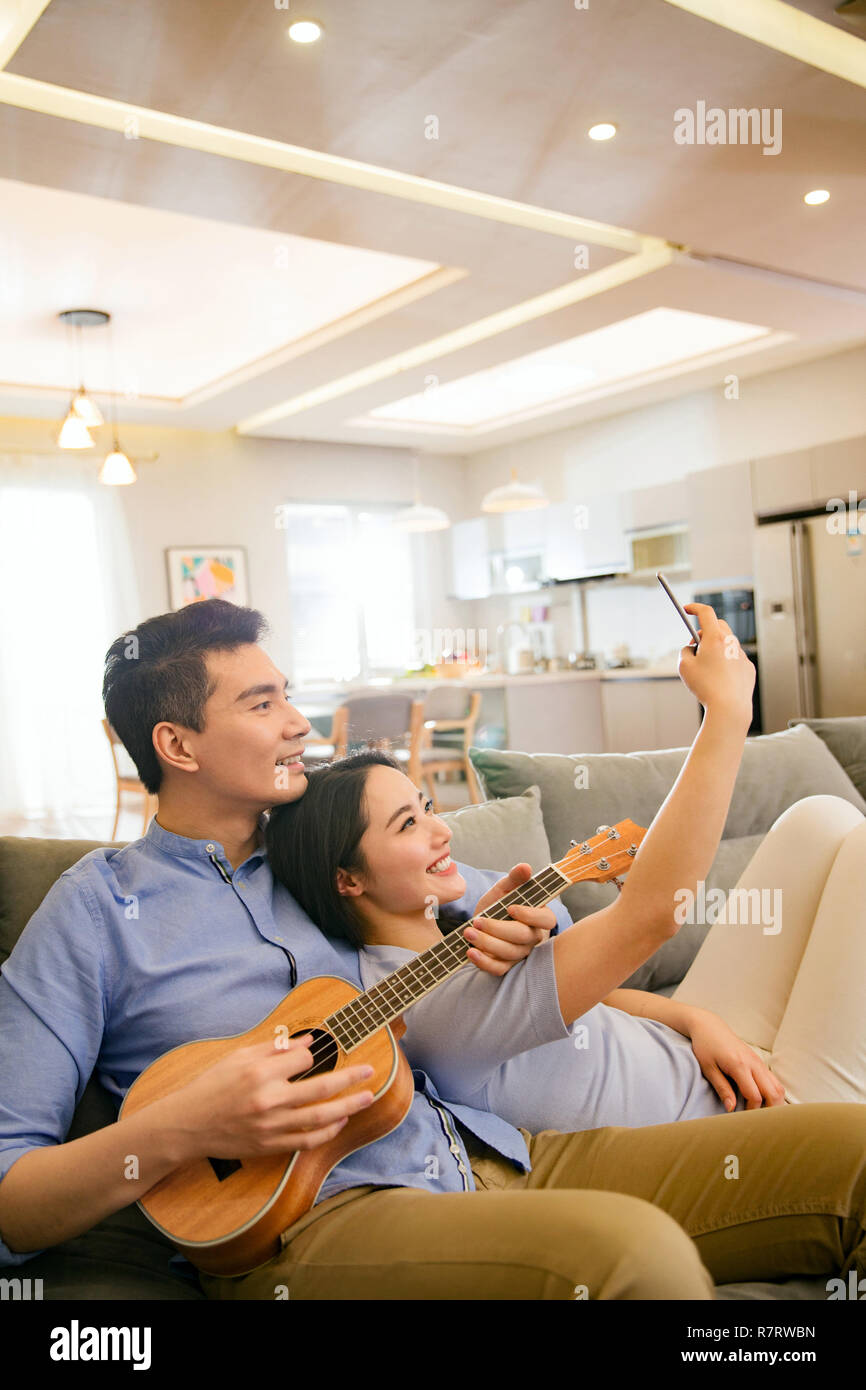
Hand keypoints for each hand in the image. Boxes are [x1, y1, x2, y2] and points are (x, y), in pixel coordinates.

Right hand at [163, 1036, 376, 1162]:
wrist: (187, 1126)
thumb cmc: (211, 1087)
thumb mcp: (238, 1057)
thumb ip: (273, 1048)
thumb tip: (307, 1041)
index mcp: (260, 1072)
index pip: (303, 1059)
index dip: (313, 1054)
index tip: (317, 1053)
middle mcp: (268, 1099)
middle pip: (321, 1087)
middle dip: (350, 1078)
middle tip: (370, 1071)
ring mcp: (271, 1126)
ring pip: (320, 1117)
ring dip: (348, 1106)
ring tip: (366, 1097)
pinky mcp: (270, 1146)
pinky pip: (307, 1140)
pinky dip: (327, 1132)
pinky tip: (339, 1121)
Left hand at [465, 863, 554, 976]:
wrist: (480, 925)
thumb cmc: (498, 906)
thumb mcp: (503, 890)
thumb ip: (514, 879)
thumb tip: (525, 867)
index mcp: (538, 916)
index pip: (546, 919)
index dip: (531, 915)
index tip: (510, 908)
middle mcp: (533, 937)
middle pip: (523, 937)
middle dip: (498, 929)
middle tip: (477, 921)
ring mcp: (521, 953)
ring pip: (510, 953)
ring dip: (487, 943)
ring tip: (469, 932)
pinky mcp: (507, 966)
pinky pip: (499, 969)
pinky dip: (484, 962)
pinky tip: (470, 952)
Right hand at [677, 603, 754, 721]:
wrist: (729, 707)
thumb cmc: (705, 687)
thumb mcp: (684, 667)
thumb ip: (685, 652)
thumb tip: (692, 649)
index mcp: (715, 638)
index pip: (706, 612)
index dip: (694, 608)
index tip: (687, 609)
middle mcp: (732, 643)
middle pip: (718, 626)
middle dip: (705, 631)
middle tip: (695, 645)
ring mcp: (742, 656)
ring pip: (727, 644)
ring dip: (716, 648)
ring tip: (706, 667)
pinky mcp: (748, 669)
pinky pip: (735, 660)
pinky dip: (725, 663)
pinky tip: (719, 678)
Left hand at [686, 1008, 785, 1110]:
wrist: (709, 1026)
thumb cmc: (705, 1046)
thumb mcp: (708, 1068)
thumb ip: (722, 1088)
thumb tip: (731, 1109)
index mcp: (739, 1065)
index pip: (755, 1095)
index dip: (752, 1111)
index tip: (743, 1119)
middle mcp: (753, 1063)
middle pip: (774, 1092)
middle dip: (770, 1110)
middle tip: (758, 1121)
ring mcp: (758, 1061)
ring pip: (778, 1086)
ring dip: (775, 1102)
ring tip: (762, 1114)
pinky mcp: (759, 1061)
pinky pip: (773, 1080)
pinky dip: (773, 1093)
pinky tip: (763, 1102)